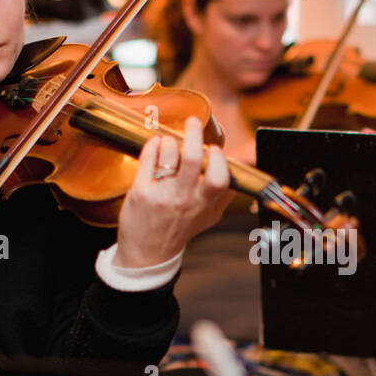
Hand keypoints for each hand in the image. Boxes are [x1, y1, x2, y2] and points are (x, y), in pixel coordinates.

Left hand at [115, 117, 233, 267]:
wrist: (148, 253)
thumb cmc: (180, 229)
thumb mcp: (209, 217)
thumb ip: (224, 194)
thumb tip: (235, 167)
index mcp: (205, 204)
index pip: (220, 177)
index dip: (218, 158)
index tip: (213, 150)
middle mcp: (185, 199)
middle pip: (194, 158)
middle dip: (194, 132)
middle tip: (193, 121)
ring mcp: (162, 194)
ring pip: (169, 153)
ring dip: (170, 141)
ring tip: (170, 143)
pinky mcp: (140, 191)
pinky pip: (148, 157)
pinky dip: (154, 144)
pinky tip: (157, 146)